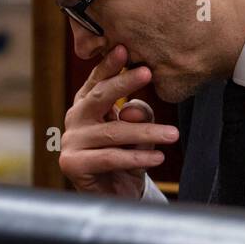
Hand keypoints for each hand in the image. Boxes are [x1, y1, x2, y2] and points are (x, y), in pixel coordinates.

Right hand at [59, 45, 178, 198]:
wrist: (115, 194)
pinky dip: (136, 157)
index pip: (97, 80)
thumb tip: (130, 108)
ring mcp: (71, 141)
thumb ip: (138, 115)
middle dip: (123, 83)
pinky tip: (158, 157)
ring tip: (173, 135)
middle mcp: (74, 119)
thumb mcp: (139, 130)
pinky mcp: (72, 164)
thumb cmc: (127, 156)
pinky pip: (109, 158)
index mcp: (86, 104)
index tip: (125, 49)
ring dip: (146, 132)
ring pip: (112, 132)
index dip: (110, 65)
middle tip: (147, 73)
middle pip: (98, 97)